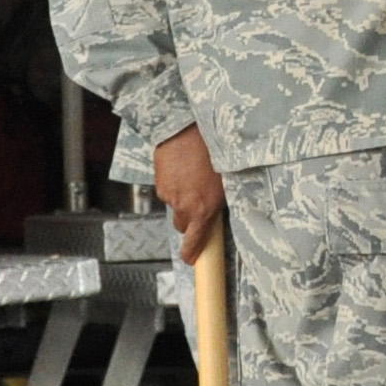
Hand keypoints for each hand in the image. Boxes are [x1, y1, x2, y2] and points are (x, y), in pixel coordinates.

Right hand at [155, 125, 224, 264]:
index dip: (191, 252)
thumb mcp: (227, 178)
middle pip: (181, 224)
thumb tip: (217, 212)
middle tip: (199, 203)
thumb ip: (219, 201)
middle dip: (189, 218)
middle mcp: (183, 205)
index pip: (193, 241)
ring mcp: (168, 192)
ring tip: (194, 176)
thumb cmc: (214, 150)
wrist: (188, 127)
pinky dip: (174, 183)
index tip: (191, 259)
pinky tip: (184, 167)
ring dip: (182, 196)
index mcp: (203, 209)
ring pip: (174, 204)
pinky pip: (167, 188)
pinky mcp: (158, 179)